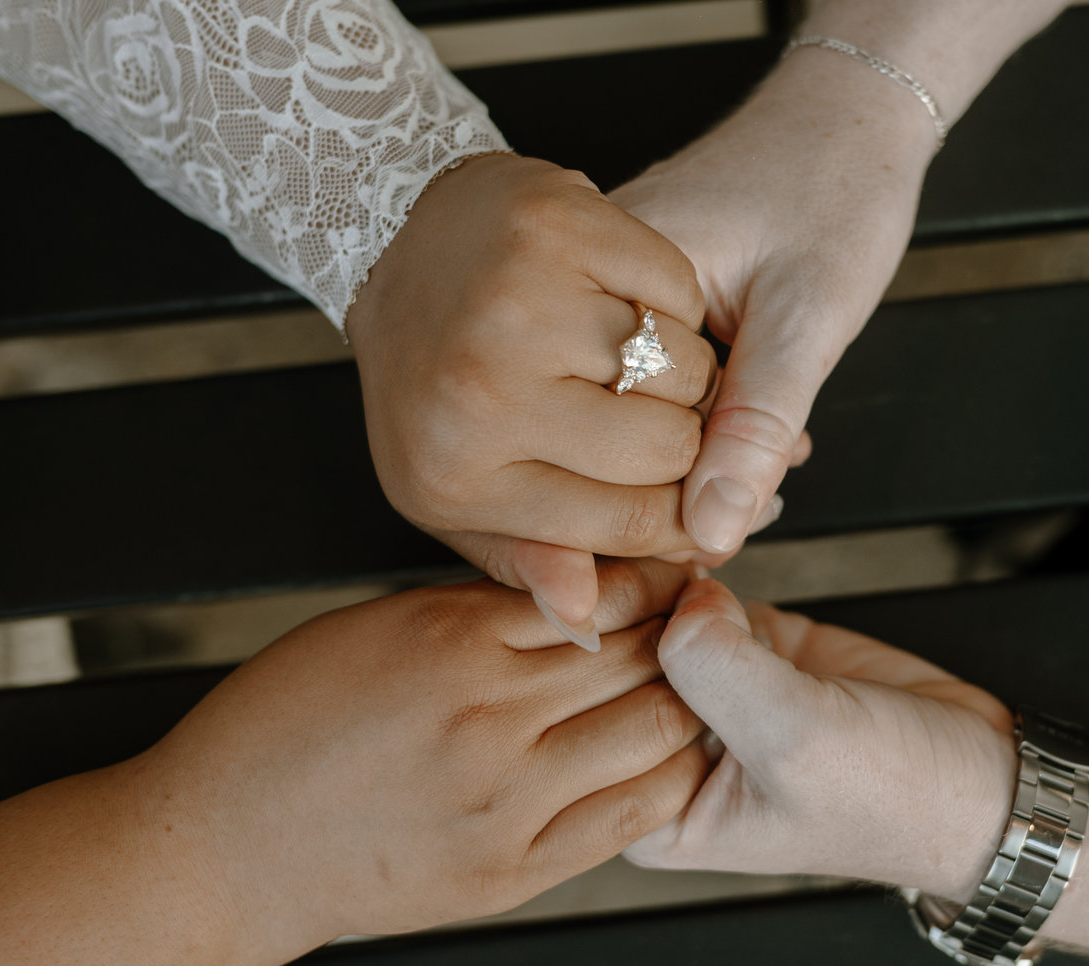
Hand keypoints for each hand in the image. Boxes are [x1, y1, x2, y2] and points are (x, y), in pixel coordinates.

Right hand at [145, 559, 705, 965]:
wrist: (223, 847)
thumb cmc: (286, 721)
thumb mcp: (378, 625)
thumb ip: (481, 607)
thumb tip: (582, 592)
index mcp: (454, 638)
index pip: (605, 596)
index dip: (657, 584)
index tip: (677, 581)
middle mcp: (490, 716)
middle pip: (643, 659)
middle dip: (687, 638)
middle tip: (709, 629)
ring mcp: (506, 801)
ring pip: (656, 732)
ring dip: (689, 705)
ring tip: (700, 690)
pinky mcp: (511, 871)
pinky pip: (629, 818)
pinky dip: (667, 779)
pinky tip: (675, 757)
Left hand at [347, 154, 715, 645]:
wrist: (394, 247)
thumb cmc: (438, 383)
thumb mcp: (461, 492)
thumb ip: (530, 558)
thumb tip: (588, 618)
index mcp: (457, 476)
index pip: (633, 523)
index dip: (683, 516)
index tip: (693, 496)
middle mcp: (479, 394)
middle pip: (670, 449)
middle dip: (685, 436)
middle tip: (658, 413)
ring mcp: (513, 302)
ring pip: (685, 370)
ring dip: (684, 368)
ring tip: (636, 359)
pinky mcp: (551, 225)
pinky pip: (677, 291)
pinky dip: (673, 299)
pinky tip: (627, 298)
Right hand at [611, 52, 934, 555]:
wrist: (844, 121)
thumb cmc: (833, 192)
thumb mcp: (808, 318)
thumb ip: (758, 426)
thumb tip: (710, 532)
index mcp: (604, 277)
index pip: (605, 436)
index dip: (667, 497)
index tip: (733, 517)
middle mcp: (579, 290)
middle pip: (601, 438)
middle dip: (683, 483)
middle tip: (763, 487)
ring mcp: (595, 299)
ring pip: (621, 422)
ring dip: (691, 456)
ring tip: (765, 450)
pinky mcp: (623, 309)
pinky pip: (639, 390)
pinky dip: (692, 422)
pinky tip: (745, 428)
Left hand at [625, 578, 1014, 900]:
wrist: (979, 777)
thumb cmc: (893, 798)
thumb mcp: (796, 741)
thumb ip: (719, 669)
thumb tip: (677, 594)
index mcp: (653, 811)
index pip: (582, 723)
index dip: (591, 651)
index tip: (600, 595)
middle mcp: (664, 753)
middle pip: (607, 664)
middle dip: (625, 603)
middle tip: (649, 557)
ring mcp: (701, 695)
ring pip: (646, 620)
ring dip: (661, 575)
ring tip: (685, 546)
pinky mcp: (740, 647)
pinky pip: (693, 596)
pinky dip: (699, 566)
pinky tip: (711, 545)